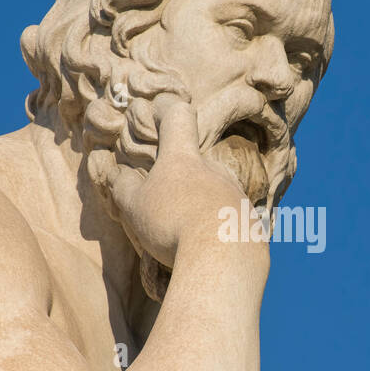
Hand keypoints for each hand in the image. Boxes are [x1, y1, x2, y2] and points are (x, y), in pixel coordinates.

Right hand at [107, 93, 252, 270]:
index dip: (168, 111)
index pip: (179, 117)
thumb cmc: (172, 224)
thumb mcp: (135, 207)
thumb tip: (119, 174)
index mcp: (183, 159)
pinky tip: (208, 249)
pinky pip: (231, 219)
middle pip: (198, 163)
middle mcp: (214, 170)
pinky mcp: (251, 220)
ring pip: (215, 193)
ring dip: (201, 207)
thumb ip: (123, 186)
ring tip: (186, 236)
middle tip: (168, 205)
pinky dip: (219, 230)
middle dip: (184, 179)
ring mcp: (236, 194)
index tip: (160, 114)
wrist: (223, 259)